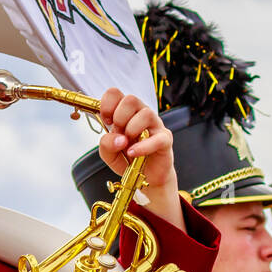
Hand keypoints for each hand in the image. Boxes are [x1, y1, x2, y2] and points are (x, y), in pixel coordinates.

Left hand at [96, 88, 183, 229]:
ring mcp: (154, 125)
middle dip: (119, 118)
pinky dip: (142, 147)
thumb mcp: (109, 154)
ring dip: (132, 130)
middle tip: (119, 133)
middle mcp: (140, 114)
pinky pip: (157, 138)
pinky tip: (133, 153)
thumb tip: (118, 138)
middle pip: (131, 99)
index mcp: (125, 112)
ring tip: (128, 145)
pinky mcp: (165, 139)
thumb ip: (106, 144)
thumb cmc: (128, 159)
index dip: (107, 105)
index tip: (106, 121)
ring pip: (145, 113)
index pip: (115, 94)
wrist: (145, 177)